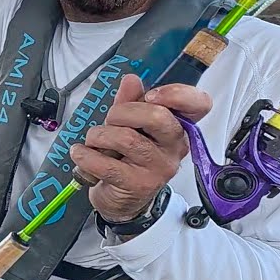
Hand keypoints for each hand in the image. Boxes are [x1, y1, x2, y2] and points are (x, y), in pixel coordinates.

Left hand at [70, 75, 211, 221]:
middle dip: (122, 112)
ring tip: (93, 141)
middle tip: (110, 120)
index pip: (198, 105)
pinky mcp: (138, 185)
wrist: (121, 199)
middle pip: (157, 116)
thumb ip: (129, 102)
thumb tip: (131, 80)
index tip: (150, 95)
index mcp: (177, 127)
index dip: (178, 94)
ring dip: (99, 135)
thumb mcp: (128, 125)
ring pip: (127, 138)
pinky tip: (81, 153)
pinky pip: (107, 164)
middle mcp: (174, 147)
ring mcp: (158, 168)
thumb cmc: (127, 158)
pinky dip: (86, 155)